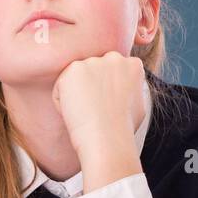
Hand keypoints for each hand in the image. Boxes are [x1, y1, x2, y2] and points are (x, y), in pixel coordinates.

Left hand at [51, 52, 146, 191]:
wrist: (108, 139)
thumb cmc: (123, 130)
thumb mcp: (138, 105)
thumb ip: (130, 90)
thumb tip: (126, 91)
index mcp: (132, 65)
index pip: (110, 71)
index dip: (106, 91)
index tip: (107, 107)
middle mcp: (113, 58)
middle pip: (92, 71)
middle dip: (90, 88)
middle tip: (94, 111)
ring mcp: (92, 62)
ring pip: (75, 79)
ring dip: (76, 96)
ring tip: (86, 114)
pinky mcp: (72, 71)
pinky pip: (60, 88)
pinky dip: (62, 103)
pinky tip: (77, 114)